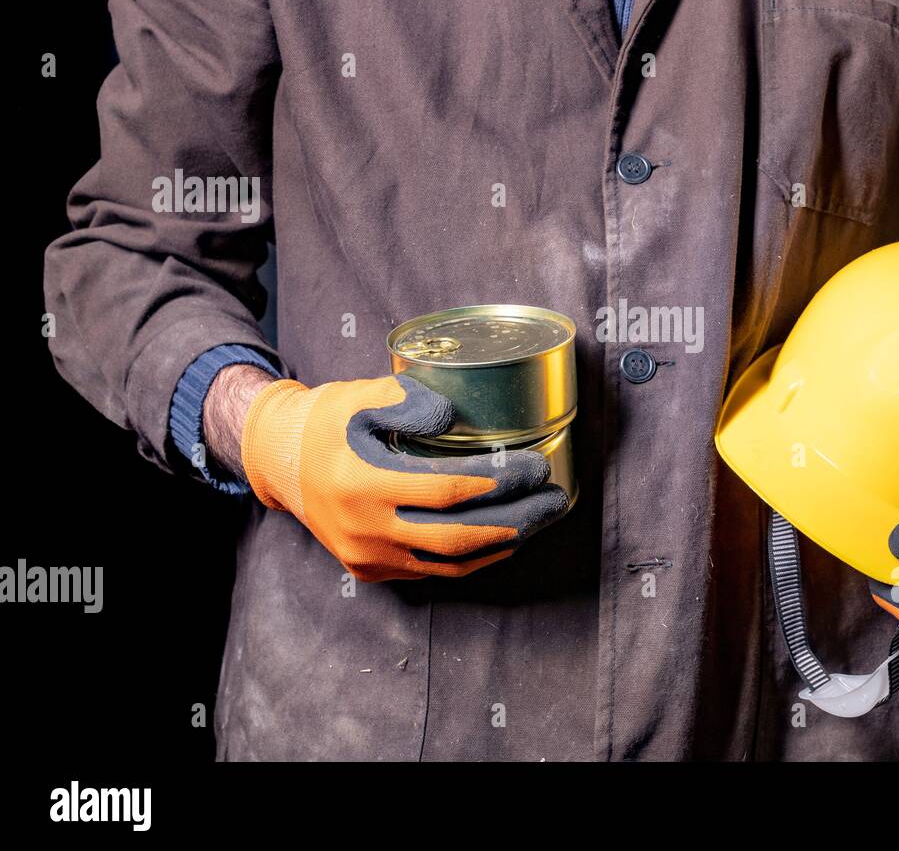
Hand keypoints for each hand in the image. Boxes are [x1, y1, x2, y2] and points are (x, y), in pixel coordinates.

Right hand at [238, 374, 567, 580]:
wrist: (277, 460)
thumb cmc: (325, 421)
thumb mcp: (360, 396)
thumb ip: (410, 400)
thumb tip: (454, 417)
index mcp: (362, 482)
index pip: (447, 490)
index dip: (497, 481)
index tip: (534, 467)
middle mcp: (365, 528)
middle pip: (457, 535)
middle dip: (515, 519)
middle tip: (553, 501)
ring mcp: (367, 555)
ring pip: (448, 562)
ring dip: (501, 543)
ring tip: (539, 520)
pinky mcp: (370, 569)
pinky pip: (431, 570)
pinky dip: (471, 558)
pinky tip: (503, 540)